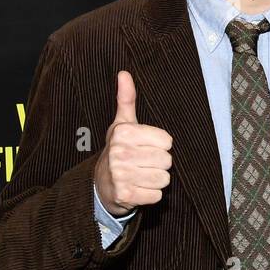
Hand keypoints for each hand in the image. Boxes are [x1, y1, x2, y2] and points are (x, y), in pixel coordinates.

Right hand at [93, 70, 172, 216]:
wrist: (101, 185)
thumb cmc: (119, 151)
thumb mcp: (122, 125)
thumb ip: (126, 100)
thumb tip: (124, 73)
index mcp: (123, 133)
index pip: (167, 142)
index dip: (160, 146)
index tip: (146, 148)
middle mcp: (120, 152)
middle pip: (167, 161)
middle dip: (159, 164)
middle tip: (143, 164)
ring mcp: (121, 175)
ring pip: (164, 179)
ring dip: (156, 180)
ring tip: (141, 176)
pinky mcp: (125, 195)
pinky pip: (157, 195)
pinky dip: (151, 194)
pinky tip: (138, 189)